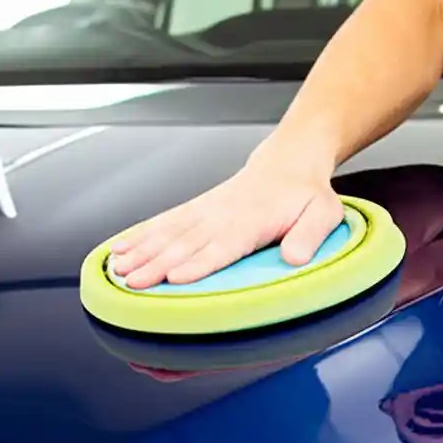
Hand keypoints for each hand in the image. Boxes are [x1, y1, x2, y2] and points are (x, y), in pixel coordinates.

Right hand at [109, 142, 343, 288]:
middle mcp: (224, 213)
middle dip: (157, 262)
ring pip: (169, 231)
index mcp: (254, 219)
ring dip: (142, 251)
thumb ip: (310, 235)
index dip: (199, 262)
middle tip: (133, 282)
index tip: (176, 277)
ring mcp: (207, 209)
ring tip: (118, 269)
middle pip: (187, 241)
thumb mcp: (324, 213)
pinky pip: (165, 221)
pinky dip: (141, 235)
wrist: (290, 160)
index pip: (223, 244)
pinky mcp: (197, 208)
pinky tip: (120, 249)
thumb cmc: (307, 194)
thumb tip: (296, 259)